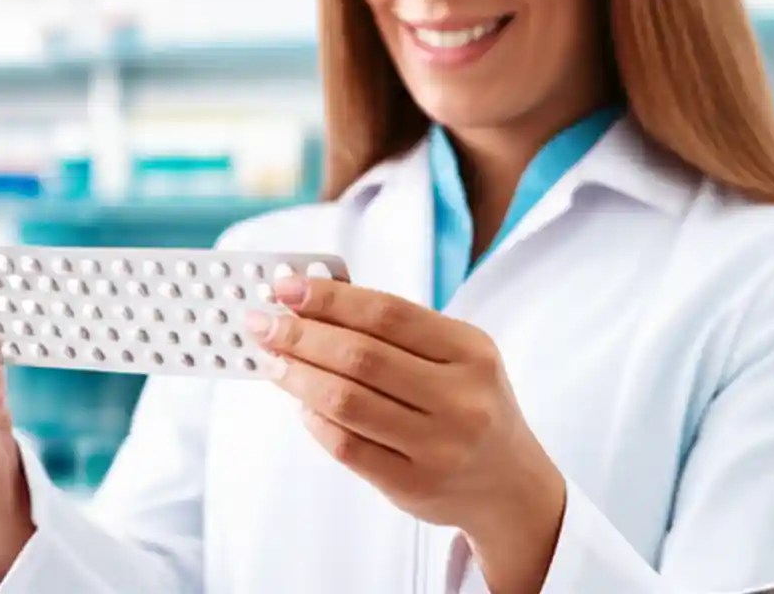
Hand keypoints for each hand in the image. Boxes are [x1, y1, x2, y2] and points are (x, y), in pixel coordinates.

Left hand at [245, 275, 565, 593]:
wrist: (511, 486)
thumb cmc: (468, 404)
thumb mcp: (454, 356)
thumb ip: (392, 330)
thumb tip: (309, 301)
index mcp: (471, 351)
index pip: (387, 313)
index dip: (330, 298)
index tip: (284, 287)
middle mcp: (460, 399)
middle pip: (361, 356)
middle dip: (300, 335)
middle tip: (262, 323)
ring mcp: (438, 447)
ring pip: (346, 402)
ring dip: (297, 376)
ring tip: (272, 360)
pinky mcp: (413, 486)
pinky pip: (346, 446)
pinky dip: (314, 421)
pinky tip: (300, 403)